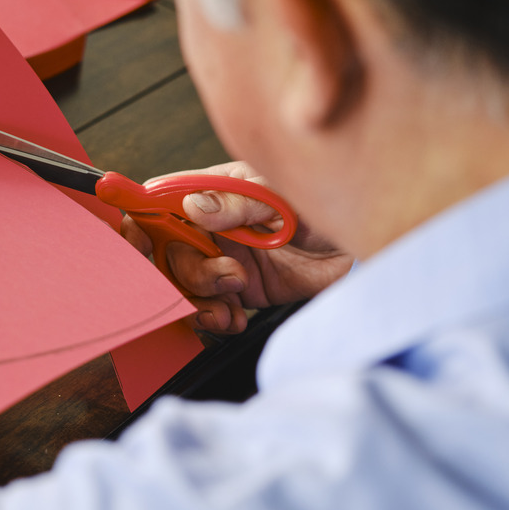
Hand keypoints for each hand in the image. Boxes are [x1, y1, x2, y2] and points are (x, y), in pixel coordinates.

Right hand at [121, 161, 351, 334]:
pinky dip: (217, 320)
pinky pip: (212, 309)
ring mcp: (230, 258)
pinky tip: (236, 318)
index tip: (132, 240)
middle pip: (167, 250)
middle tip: (224, 275)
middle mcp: (218, 224)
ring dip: (201, 299)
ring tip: (233, 299)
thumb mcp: (286, 194)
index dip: (138, 218)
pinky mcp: (247, 291)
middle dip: (186, 270)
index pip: (161, 199)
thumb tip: (195, 206)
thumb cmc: (337, 199)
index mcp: (220, 189)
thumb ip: (240, 203)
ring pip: (185, 284)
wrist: (375, 243)